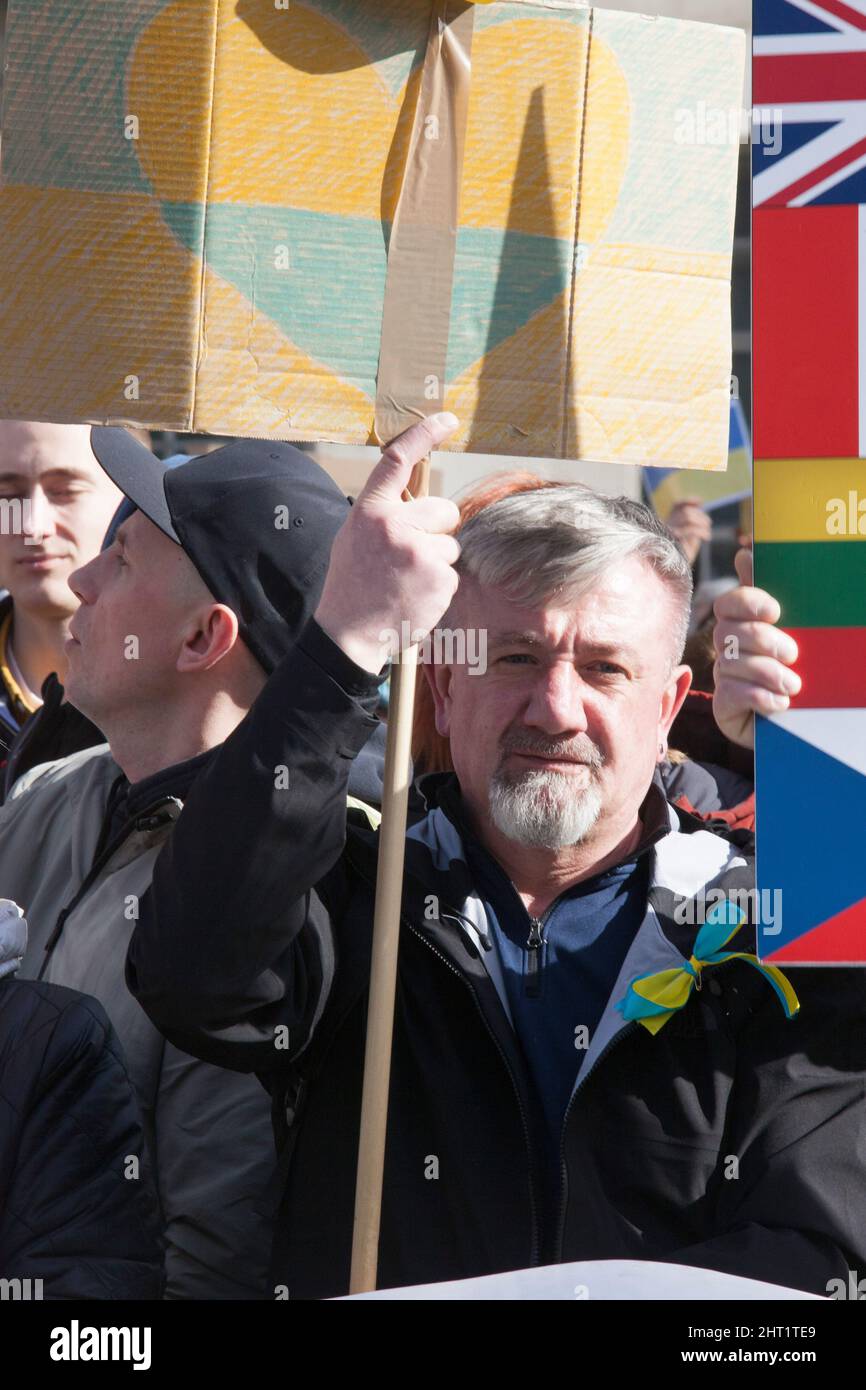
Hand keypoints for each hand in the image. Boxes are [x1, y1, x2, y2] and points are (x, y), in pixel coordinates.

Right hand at [314, 413, 461, 673]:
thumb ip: (384, 514)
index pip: (398, 460)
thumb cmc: (352, 585)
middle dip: (438, 529)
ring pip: (450, 544)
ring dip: (436, 562)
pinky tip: (415, 597)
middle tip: (411, 556)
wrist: (349, 635)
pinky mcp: (439, 577)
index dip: (425, 434)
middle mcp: (395, 524)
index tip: (446, 419)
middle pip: (444, 509)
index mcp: (369, 510)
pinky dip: (438, 586)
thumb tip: (416, 497)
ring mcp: (419, 550)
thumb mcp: (354, 538)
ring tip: (407, 582)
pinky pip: (452, 572)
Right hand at [666, 496, 711, 565]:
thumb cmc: (682, 557)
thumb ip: (692, 523)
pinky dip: (702, 531)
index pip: (677, 505)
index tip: (701, 502)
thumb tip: (699, 505)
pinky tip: (706, 537)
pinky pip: (690, 529)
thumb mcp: (688, 538)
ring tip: (707, 533)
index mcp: (668, 523)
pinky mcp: (673, 541)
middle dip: (701, 516)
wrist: (672, 574)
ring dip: (702, 523)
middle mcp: (665, 526)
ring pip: (687, 517)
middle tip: (708, 525)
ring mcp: (668, 532)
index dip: (688, 501)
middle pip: (686, 511)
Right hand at [711, 549, 800, 748]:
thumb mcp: (789, 626)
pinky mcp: (724, 707)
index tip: (775, 611)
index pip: (729, 604)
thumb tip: (746, 551)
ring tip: (794, 686)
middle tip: (793, 654)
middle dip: (765, 642)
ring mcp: (724, 677)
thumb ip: (768, 591)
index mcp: (741, 624)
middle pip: (729, 632)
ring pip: (732, 663)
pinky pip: (731, 694)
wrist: (799, 717)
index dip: (748, 603)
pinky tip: (780, 704)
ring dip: (768, 674)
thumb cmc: (793, 665)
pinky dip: (760, 698)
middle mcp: (727, 648)